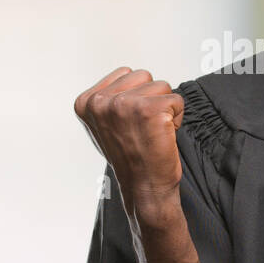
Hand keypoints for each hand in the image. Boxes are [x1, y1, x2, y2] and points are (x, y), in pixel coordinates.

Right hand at [74, 67, 184, 219]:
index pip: (125, 73)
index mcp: (86, 102)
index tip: (128, 125)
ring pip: (161, 85)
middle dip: (151, 99)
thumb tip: (128, 76)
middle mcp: (101, 101)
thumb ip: (110, 99)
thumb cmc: (130, 158)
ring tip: (152, 133)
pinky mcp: (150, 110)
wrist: (144, 189)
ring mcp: (124, 104)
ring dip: (164, 108)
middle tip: (143, 129)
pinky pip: (177, 99)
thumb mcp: (105, 125)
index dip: (135, 97)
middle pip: (143, 75)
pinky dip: (177, 118)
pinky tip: (163, 136)